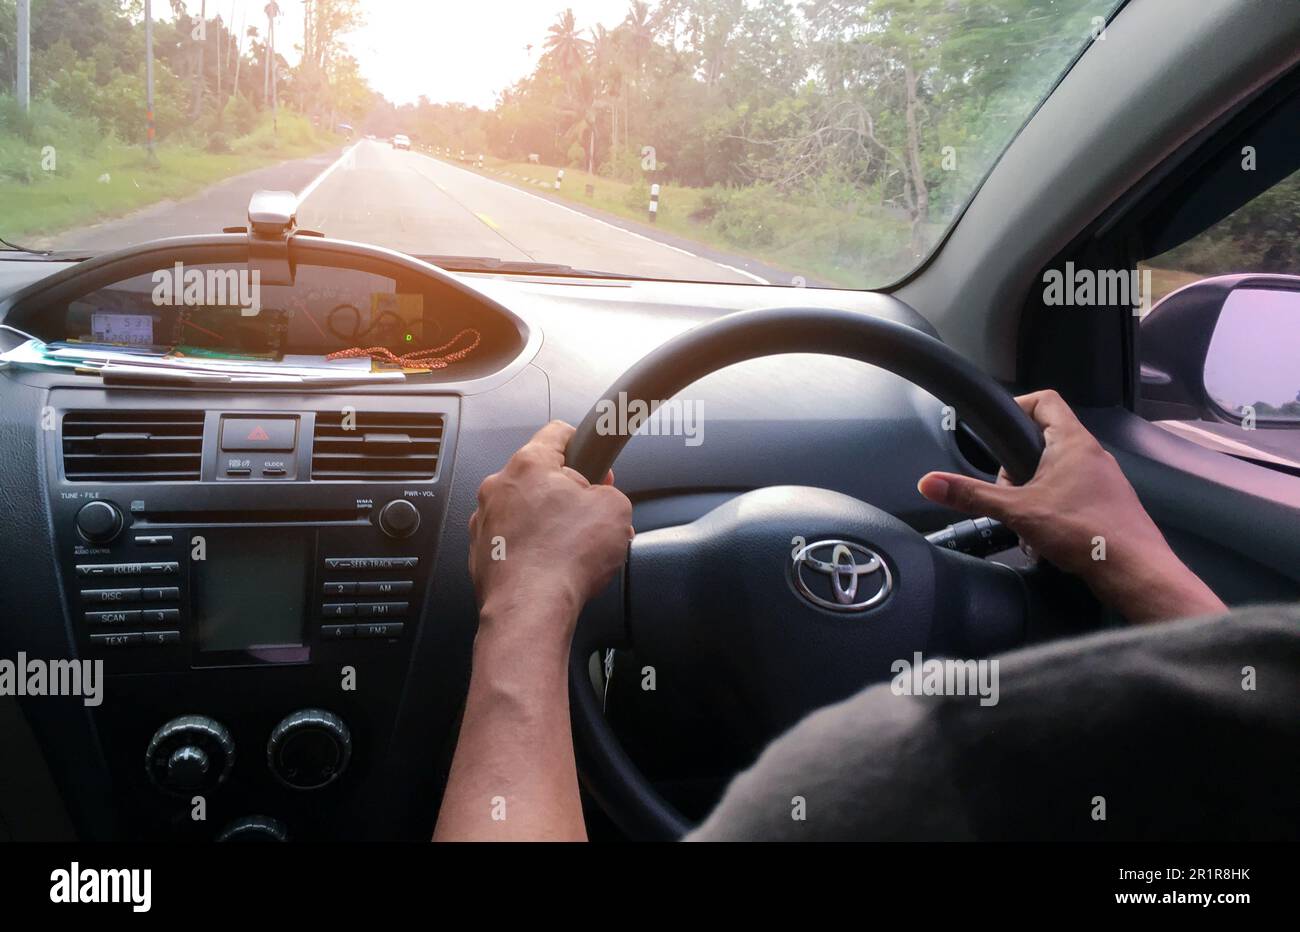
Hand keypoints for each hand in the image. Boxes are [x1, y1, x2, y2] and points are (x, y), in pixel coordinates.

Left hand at [468, 420, 633, 641]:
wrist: (530, 610)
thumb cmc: (564, 559)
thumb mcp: (615, 510)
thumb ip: (610, 492)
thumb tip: (602, 497)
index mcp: (529, 465)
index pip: (558, 432)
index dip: (583, 442)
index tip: (592, 454)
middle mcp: (499, 487)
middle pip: (541, 475)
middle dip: (569, 491)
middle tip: (591, 512)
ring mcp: (485, 520)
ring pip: (525, 509)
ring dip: (548, 520)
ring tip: (574, 546)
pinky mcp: (481, 552)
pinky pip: (511, 538)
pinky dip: (531, 546)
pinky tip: (552, 565)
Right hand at [917, 390, 1224, 623]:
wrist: (1135, 570)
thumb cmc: (1085, 532)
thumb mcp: (1017, 512)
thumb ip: (971, 496)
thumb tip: (930, 483)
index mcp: (1072, 442)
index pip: (1044, 401)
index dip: (1017, 406)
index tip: (997, 427)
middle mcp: (1092, 455)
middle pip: (1046, 439)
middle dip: (1018, 463)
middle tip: (1006, 488)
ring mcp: (1104, 479)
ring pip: (1058, 470)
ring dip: (1035, 489)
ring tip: (1025, 517)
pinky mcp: (1108, 504)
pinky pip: (1073, 493)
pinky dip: (1053, 507)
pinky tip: (1045, 536)